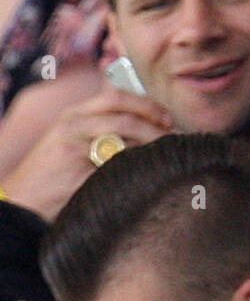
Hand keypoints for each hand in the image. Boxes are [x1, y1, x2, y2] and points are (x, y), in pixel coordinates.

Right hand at [3, 86, 172, 219]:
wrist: (23, 203)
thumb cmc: (55, 176)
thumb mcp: (73, 143)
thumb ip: (104, 131)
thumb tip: (152, 129)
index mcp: (75, 114)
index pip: (116, 97)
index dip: (147, 105)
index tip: (167, 119)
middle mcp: (73, 123)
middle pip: (123, 113)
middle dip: (154, 123)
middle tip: (174, 136)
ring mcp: (72, 144)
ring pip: (123, 135)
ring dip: (151, 143)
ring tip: (167, 154)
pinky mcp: (75, 166)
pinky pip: (116, 162)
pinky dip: (137, 164)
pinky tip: (150, 171)